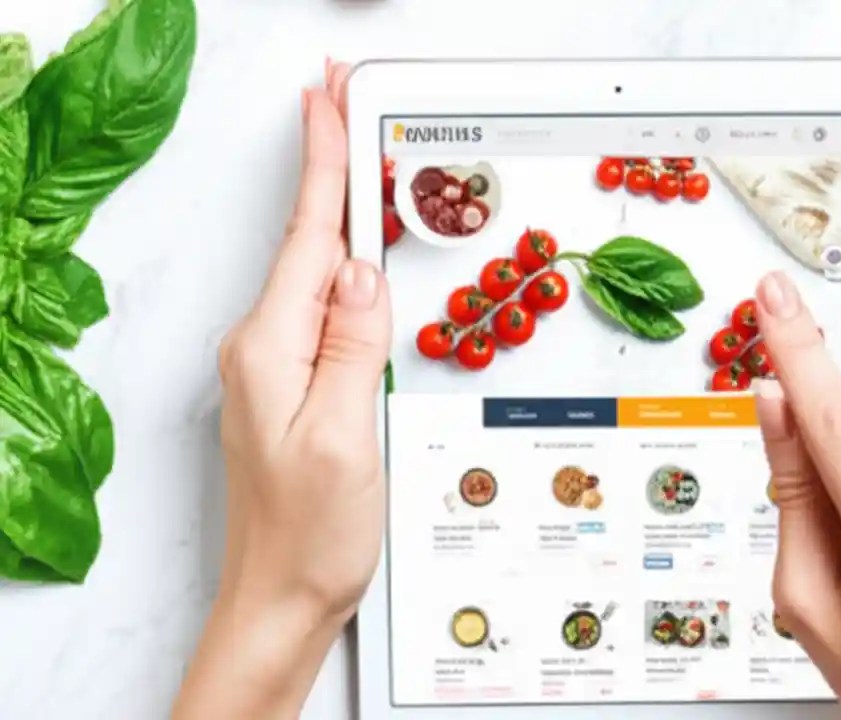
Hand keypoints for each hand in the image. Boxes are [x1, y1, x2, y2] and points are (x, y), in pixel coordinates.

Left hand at [174, 61, 389, 718]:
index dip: (324, 163)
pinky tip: (358, 253)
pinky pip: (322, 307)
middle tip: (344, 103)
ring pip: (317, 271)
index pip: (308, 238)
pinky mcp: (291, 381)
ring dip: (338, 212)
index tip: (330, 103)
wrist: (283, 597)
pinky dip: (343, 265)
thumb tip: (358, 271)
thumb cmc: (310, 533)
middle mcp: (263, 346)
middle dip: (328, 166)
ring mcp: (274, 363)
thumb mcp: (343, 436)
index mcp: (272, 348)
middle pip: (307, 239)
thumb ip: (349, 346)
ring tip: (360, 160)